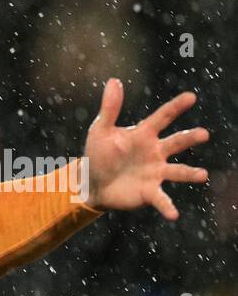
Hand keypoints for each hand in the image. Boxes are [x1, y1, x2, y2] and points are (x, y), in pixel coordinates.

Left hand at [84, 79, 210, 219]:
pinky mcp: (149, 191)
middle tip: (203, 134)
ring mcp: (154, 172)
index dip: (175, 107)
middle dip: (189, 138)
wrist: (92, 183)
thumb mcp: (100, 131)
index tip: (191, 97)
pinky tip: (174, 214)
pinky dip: (168, 206)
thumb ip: (110, 108)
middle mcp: (155, 152)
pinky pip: (161, 198)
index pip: (162, 117)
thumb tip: (114, 81)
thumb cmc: (99, 154)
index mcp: (144, 135)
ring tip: (202, 175)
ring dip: (189, 173)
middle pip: (176, 142)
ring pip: (177, 171)